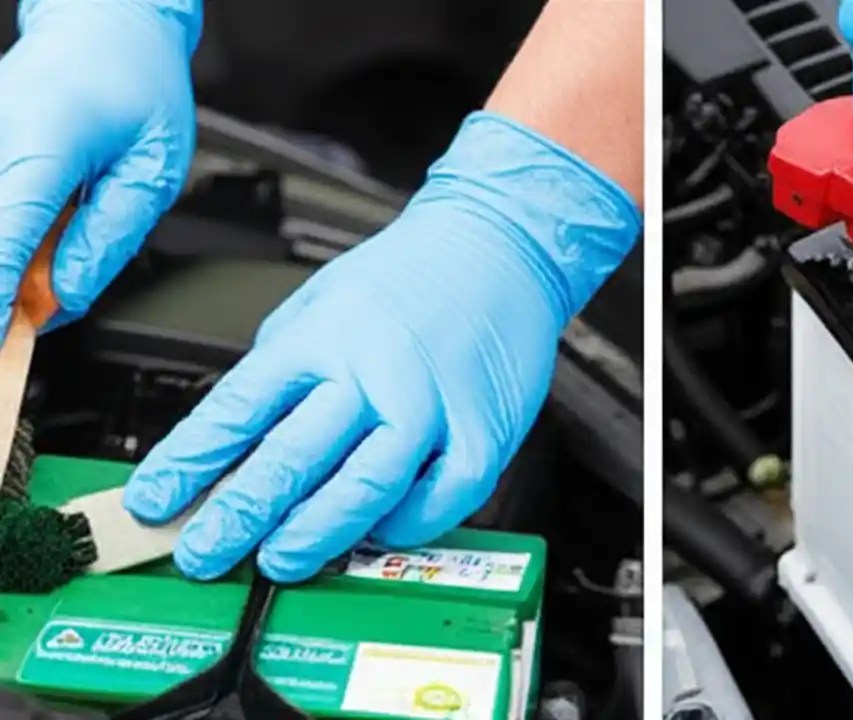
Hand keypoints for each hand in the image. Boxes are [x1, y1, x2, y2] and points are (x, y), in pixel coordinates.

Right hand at [0, 0, 199, 332]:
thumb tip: (70, 295)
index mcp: (42, 144)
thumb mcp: (153, 167)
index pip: (5, 240)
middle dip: (3, 292)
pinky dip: (11, 242)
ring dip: (11, 265)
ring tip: (49, 276)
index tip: (0, 343)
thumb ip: (111, 236)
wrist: (103, 20)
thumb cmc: (134, 81)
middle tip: (27, 330)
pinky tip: (37, 252)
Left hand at [122, 113, 639, 582]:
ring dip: (315, 534)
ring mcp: (432, 405)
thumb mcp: (323, 299)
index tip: (156, 501)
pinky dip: (403, 526)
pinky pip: (438, 501)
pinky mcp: (483, 434)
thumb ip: (287, 366)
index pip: (238, 408)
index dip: (189, 462)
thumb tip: (240, 439)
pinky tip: (378, 530)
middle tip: (204, 552)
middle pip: (294, 456)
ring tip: (280, 560)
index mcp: (322, 334)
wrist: (501, 244)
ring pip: (365, 488)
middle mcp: (374, 371)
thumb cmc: (413, 275)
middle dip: (238, 515)